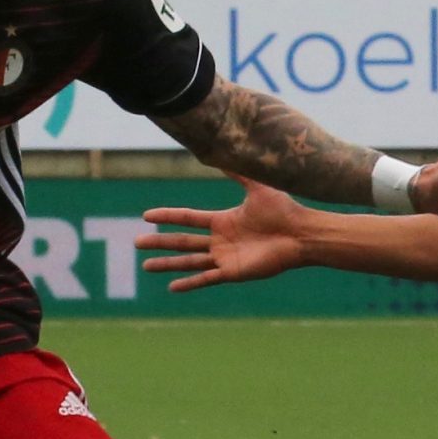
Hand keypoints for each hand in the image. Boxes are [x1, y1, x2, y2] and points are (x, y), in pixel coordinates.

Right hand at [138, 178, 310, 291]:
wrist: (301, 234)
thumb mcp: (257, 186)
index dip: (167, 217)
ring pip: (189, 261)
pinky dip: (189, 283)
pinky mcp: (233, 272)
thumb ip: (239, 172)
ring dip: (168, 264)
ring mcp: (225, 258)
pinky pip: (206, 278)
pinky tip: (172, 287)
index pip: (187, 219)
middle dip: (159, 243)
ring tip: (146, 265)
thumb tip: (224, 151)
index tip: (147, 216)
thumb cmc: (284, 210)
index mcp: (223, 221)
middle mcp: (220, 240)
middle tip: (136, 242)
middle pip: (182, 241)